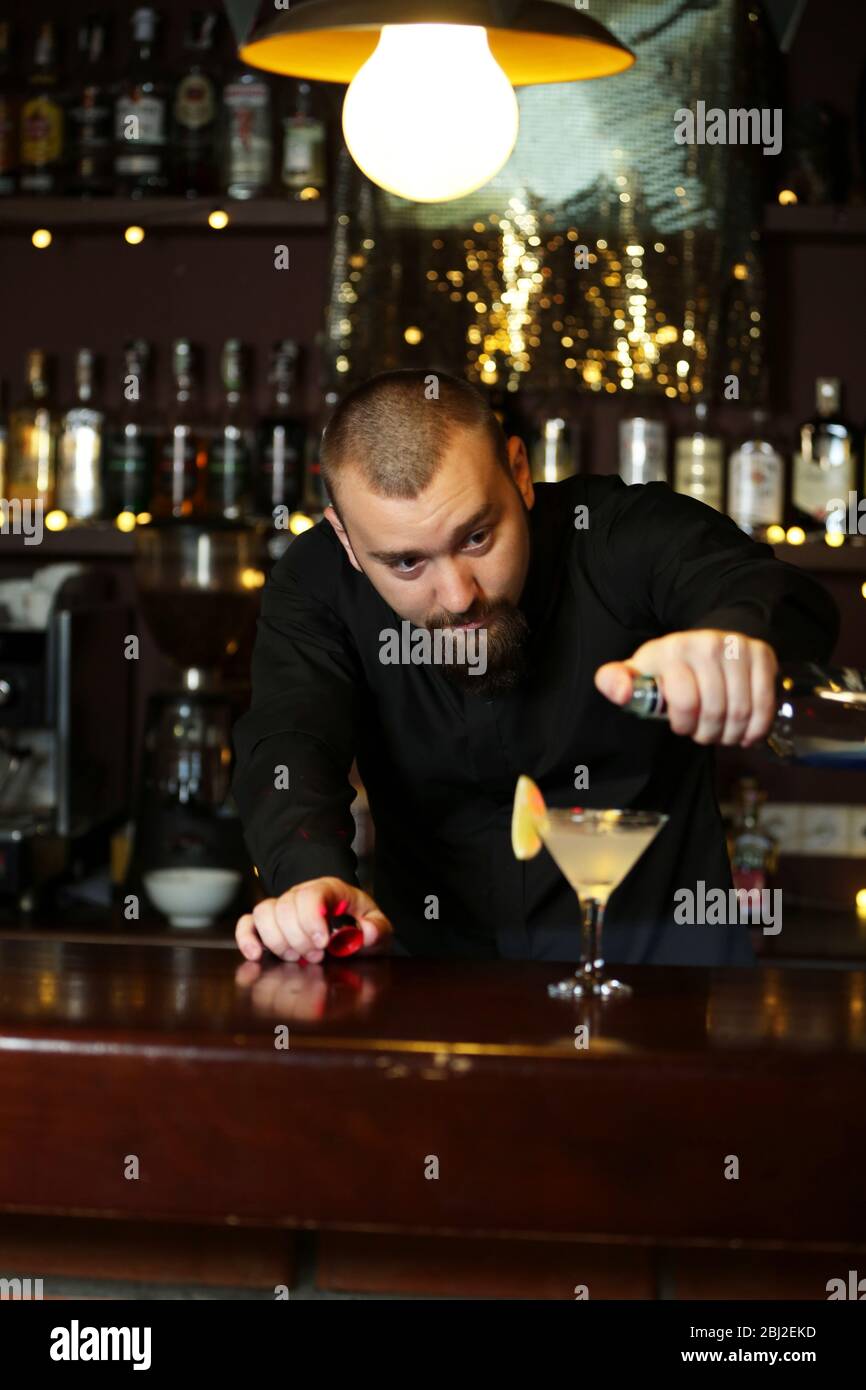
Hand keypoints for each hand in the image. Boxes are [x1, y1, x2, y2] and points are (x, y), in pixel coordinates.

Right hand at [235, 876, 392, 963]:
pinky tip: (255, 955)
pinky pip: (248, 923)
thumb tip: (366, 932)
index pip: (311, 893)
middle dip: (298, 938)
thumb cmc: (361, 925)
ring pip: (264, 913)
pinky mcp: (268, 924)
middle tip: (317, 956)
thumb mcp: (379, 926)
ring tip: (297, 957)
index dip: (311, 919)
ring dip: (277, 941)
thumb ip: (378, 929)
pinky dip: (247, 938)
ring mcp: (282, 908)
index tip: (323, 943)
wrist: (349, 928)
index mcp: (329, 890)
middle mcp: (301, 894)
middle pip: (285, 907)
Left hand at [594, 630, 777, 746]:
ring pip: (740, 711)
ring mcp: (737, 647)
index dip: (683, 724)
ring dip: (731, 734)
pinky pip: (764, 704)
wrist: (707, 641)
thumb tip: (622, 694)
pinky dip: (756, 728)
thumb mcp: (639, 673)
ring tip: (722, 734)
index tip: (681, 727)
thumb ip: (616, 682)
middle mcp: (706, 643)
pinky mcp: (762, 654)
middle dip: (708, 733)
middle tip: (703, 734)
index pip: (684, 700)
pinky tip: (745, 734)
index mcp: (672, 649)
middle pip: (715, 710)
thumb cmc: (669, 668)